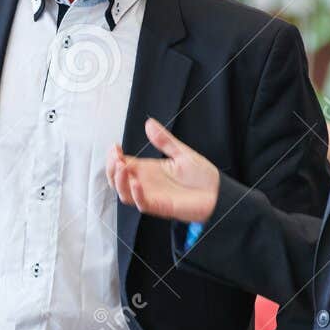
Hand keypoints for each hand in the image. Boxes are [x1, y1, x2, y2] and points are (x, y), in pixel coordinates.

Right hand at [106, 118, 221, 223]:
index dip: (114, 156)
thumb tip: (149, 123)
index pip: (122, 164)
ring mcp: (151, 195)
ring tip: (121, 166)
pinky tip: (136, 182)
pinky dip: (135, 194)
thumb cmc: (202, 177)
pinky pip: (141, 203)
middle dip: (111, 168)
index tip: (115, 146)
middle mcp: (146, 183)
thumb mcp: (181, 153)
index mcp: (148, 170)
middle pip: (117, 180)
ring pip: (124, 193)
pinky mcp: (160, 206)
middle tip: (115, 156)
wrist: (218, 193)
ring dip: (118, 180)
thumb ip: (164, 140)